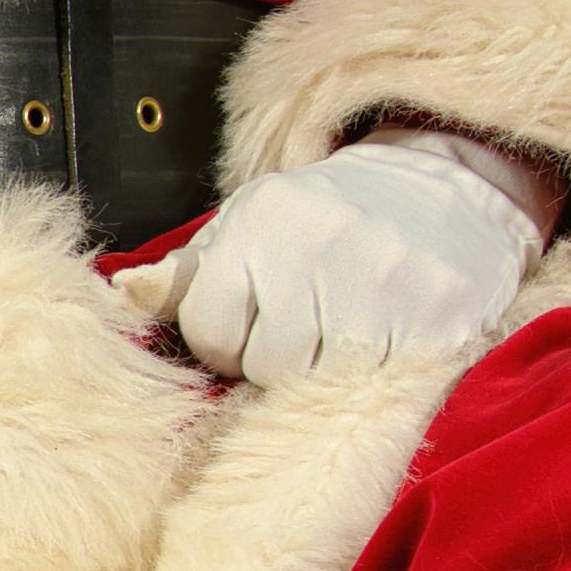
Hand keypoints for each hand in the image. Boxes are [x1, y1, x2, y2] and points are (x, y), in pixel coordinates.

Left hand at [144, 131, 553, 387]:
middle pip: (265, 366)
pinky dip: (374, 378)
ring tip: (341, 335)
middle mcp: (324, 243)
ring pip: (320, 385)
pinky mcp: (441, 312)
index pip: (209, 331)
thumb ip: (188, 272)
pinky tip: (383, 339)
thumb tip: (123, 297)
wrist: (447, 185)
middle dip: (274, 363)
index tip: (251, 328)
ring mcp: (387, 279)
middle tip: (305, 332)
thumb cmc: (330, 218)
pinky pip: (380, 386)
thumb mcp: (251, 224)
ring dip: (321, 376)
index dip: (224, 343)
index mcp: (264, 220)